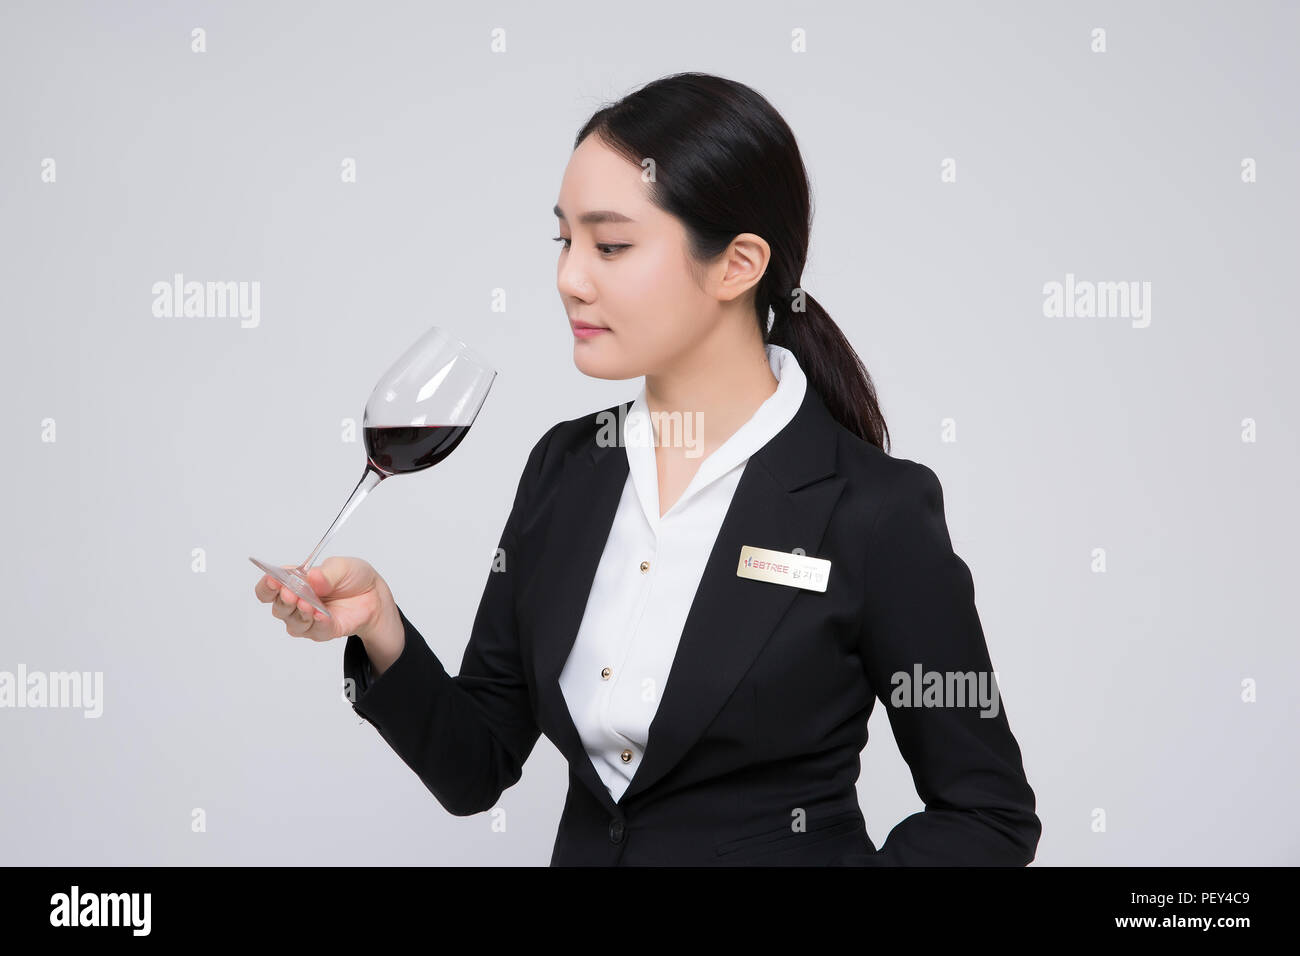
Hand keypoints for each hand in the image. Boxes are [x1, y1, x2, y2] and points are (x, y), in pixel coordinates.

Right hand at [254, 556, 392, 643]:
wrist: (374, 595)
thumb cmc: (351, 577)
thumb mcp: (342, 566)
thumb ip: (325, 572)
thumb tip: (312, 577)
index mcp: (293, 582)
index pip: (269, 588)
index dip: (267, 585)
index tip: (272, 579)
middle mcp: (296, 602)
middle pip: (278, 607)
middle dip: (283, 599)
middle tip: (290, 592)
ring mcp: (307, 619)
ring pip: (293, 622)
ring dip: (299, 613)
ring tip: (307, 604)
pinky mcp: (323, 631)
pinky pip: (316, 630)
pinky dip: (318, 622)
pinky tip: (322, 615)